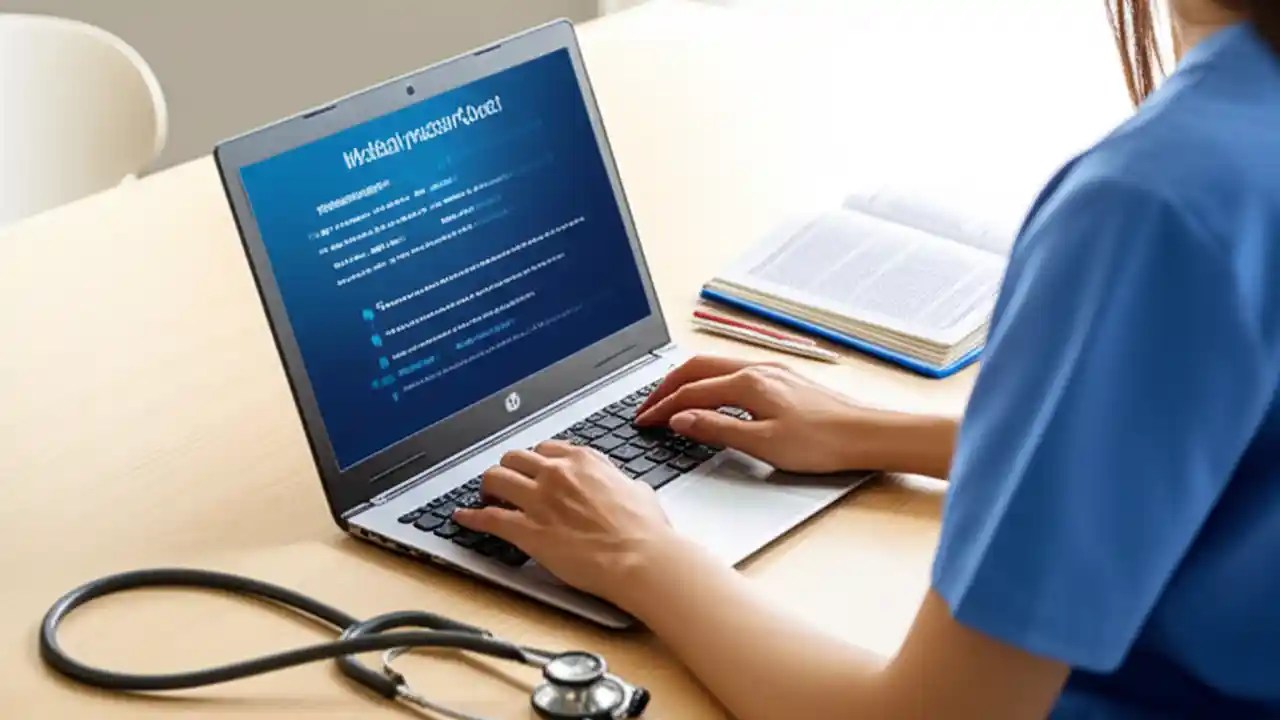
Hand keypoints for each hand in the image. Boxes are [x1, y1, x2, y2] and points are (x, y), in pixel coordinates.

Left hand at [454, 442, 678, 607]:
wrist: (641, 558)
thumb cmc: (645, 531)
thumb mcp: (637, 490)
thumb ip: (618, 483)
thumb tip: (621, 486)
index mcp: (584, 461)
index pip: (547, 448)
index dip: (537, 461)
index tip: (535, 469)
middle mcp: (557, 474)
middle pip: (515, 458)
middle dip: (509, 469)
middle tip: (508, 482)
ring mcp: (539, 501)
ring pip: (496, 479)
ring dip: (489, 486)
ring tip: (487, 496)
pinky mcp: (528, 531)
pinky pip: (489, 518)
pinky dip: (471, 517)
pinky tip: (463, 517)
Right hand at [636, 355, 955, 475]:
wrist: (868, 435)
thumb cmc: (822, 443)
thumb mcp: (762, 443)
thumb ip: (717, 429)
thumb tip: (680, 419)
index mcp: (748, 383)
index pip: (690, 392)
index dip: (662, 408)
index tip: (643, 422)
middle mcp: (757, 369)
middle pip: (697, 369)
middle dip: (667, 386)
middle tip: (647, 407)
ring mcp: (772, 371)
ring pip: (715, 366)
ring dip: (688, 381)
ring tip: (670, 399)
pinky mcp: (784, 379)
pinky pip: (733, 371)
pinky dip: (710, 381)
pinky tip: (712, 396)